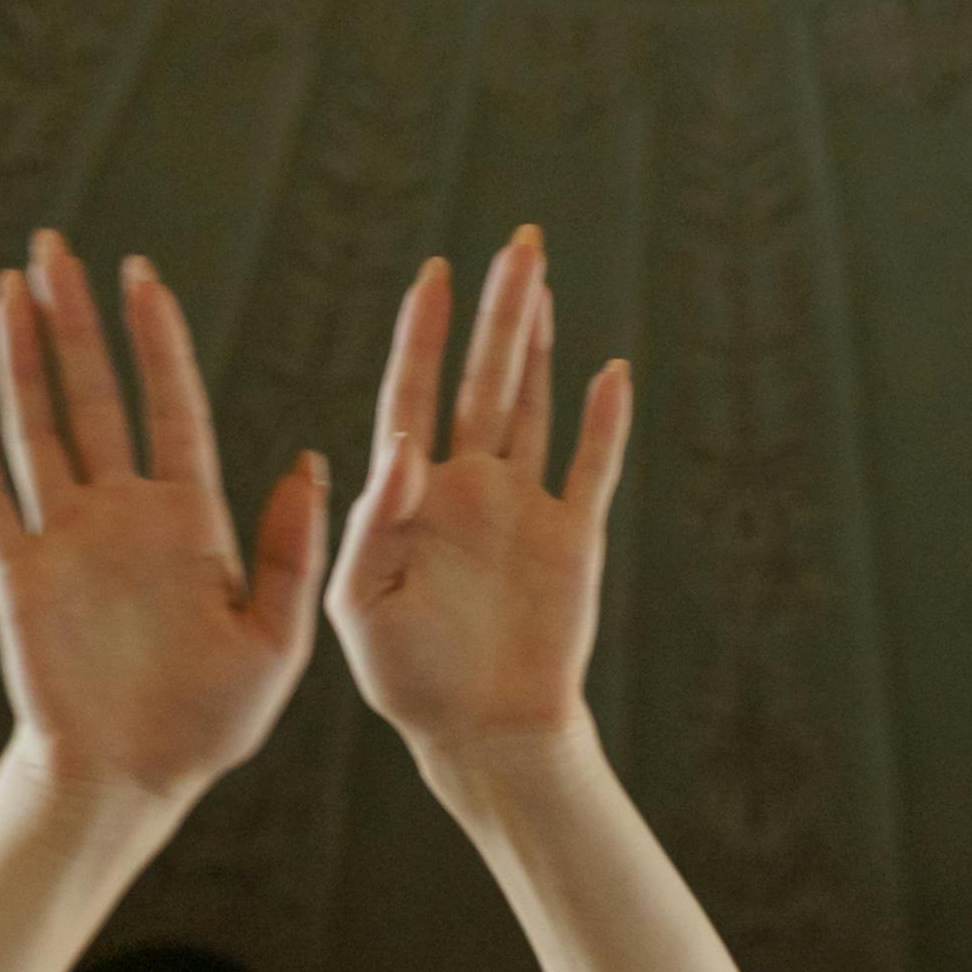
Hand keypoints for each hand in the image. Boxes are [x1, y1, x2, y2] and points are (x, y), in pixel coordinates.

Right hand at [0, 234, 328, 807]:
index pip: (170, 405)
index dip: (155, 340)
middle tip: (55, 248)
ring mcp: (64, 540)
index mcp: (189, 520)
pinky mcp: (17, 575)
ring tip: (6, 289)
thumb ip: (292, 552)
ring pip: (35, 427)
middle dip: (74, 321)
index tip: (143, 277)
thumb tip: (314, 463)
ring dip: (19, 359)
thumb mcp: (277, 637)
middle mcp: (122, 515)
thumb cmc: (209, 722)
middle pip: (93, 395)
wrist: (130, 781)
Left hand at [329, 226, 632, 765]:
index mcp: (409, 497)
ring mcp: (523, 506)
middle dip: (498, 310)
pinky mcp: (571, 536)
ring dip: (542, 343)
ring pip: (536, 403)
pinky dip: (605, 421)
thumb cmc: (407, 676)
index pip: (412, 394)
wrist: (478, 730)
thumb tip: (398, 442)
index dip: (421, 333)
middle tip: (516, 242)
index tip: (430, 273)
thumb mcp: (361, 602)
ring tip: (543, 279)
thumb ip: (374, 522)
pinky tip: (611, 371)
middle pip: (485, 378)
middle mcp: (468, 486)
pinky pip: (592, 466)